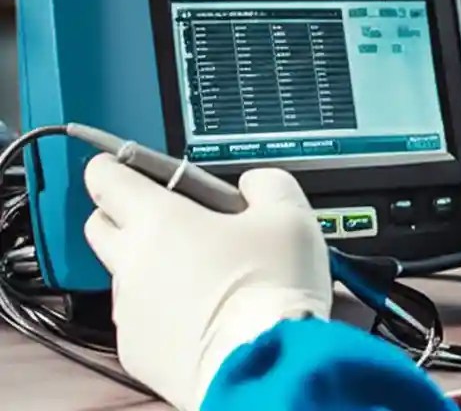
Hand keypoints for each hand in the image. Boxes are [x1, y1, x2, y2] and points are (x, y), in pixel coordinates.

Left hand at [83, 158, 331, 410]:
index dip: (115, 166)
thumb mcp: (291, 215)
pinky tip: (203, 314)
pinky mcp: (136, 350)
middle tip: (173, 220)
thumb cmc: (273, 288)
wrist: (267, 364)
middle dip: (126, 215)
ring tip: (203, 276)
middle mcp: (132, 262)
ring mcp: (129, 310)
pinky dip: (162, 311)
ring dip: (151, 267)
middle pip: (100, 225)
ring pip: (124, 274)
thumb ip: (267, 184)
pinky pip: (140, 318)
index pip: (106, 177)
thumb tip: (254, 185)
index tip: (129, 167)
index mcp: (158, 219)